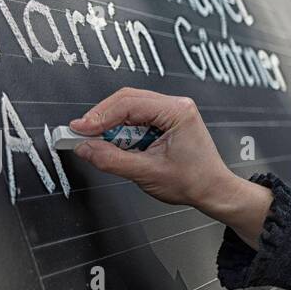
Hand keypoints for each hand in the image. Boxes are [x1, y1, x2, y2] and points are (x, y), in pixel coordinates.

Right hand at [68, 87, 236, 211]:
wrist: (212, 189)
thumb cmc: (193, 181)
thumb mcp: (146, 173)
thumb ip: (111, 159)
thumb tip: (85, 148)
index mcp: (177, 111)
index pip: (129, 104)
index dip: (99, 116)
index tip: (78, 129)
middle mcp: (176, 106)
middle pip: (127, 100)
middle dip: (101, 117)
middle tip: (78, 134)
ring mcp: (172, 112)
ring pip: (130, 108)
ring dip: (110, 124)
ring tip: (94, 142)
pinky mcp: (167, 121)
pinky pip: (137, 118)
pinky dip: (121, 130)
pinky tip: (113, 144)